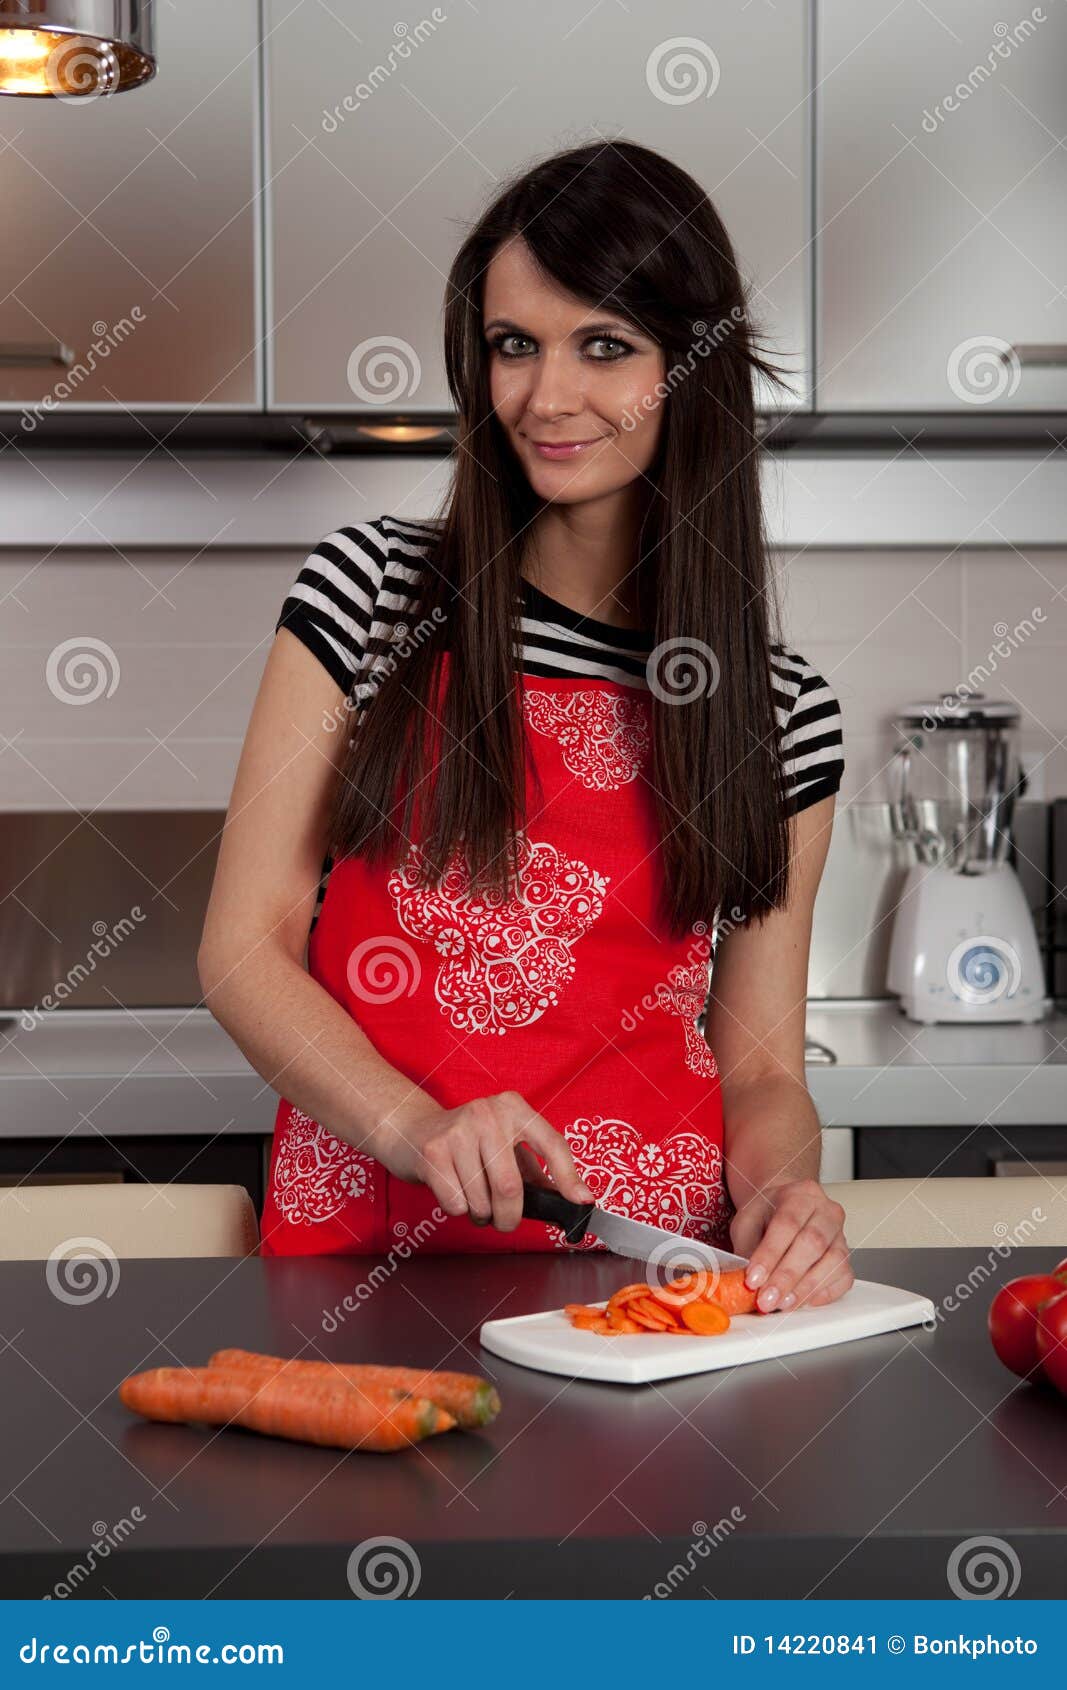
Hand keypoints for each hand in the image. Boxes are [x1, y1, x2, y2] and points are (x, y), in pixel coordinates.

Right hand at [376, 1090, 592, 1232]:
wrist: (411, 1130)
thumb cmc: (466, 1144)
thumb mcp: (503, 1145)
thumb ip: (534, 1170)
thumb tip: (570, 1199)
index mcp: (513, 1108)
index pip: (551, 1145)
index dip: (569, 1177)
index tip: (581, 1202)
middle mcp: (488, 1113)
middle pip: (511, 1187)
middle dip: (510, 1217)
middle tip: (505, 1222)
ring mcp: (459, 1130)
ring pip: (482, 1201)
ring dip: (481, 1215)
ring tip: (472, 1198)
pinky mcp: (433, 1151)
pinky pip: (456, 1204)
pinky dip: (458, 1210)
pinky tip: (452, 1189)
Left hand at [729, 1177, 852, 1311]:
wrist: (785, 1207)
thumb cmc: (767, 1214)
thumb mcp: (747, 1221)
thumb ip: (747, 1247)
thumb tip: (745, 1282)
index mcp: (799, 1195)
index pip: (787, 1223)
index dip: (770, 1255)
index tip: (753, 1279)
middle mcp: (826, 1211)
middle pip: (812, 1243)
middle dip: (787, 1276)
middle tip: (767, 1299)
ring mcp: (840, 1233)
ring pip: (833, 1261)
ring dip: (805, 1288)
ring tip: (782, 1303)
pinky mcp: (847, 1256)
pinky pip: (844, 1277)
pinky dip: (825, 1293)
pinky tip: (804, 1301)